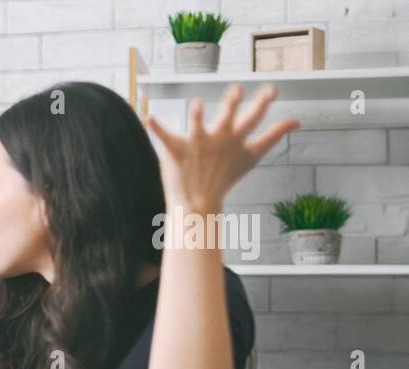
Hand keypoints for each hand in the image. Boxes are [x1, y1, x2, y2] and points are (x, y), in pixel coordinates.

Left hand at [146, 83, 298, 212]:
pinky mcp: (175, 150)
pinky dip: (157, 127)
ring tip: (198, 104)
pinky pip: (165, 136)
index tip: (272, 89)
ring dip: (198, 115)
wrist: (198, 201)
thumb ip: (273, 135)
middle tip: (236, 90)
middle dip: (232, 104)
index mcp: (235, 138)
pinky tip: (149, 116)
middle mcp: (218, 138)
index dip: (262, 103)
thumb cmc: (225, 175)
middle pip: (228, 116)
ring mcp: (196, 144)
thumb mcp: (252, 155)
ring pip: (197, 124)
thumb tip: (297, 122)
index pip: (253, 118)